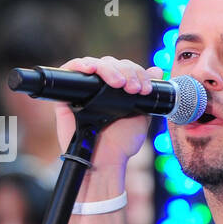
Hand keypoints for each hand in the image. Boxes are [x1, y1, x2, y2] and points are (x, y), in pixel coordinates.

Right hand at [53, 57, 163, 172]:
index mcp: (116, 91)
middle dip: (126, 71)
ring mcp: (83, 91)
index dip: (137, 72)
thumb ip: (147, 94)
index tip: (145, 88)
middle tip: (132, 88)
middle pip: (110, 63)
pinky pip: (69, 71)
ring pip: (93, 64)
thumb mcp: (142, 115)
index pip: (125, 69)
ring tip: (117, 82)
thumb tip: (157, 70)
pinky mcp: (66, 95)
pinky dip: (79, 65)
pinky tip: (90, 70)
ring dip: (108, 68)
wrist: (105, 160)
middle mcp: (99, 88)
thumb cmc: (121, 143)